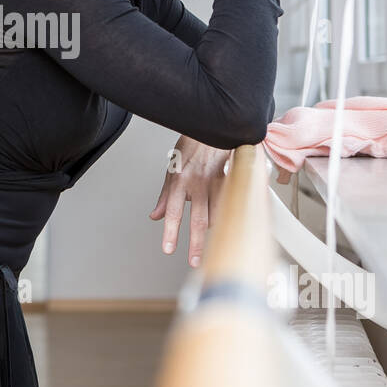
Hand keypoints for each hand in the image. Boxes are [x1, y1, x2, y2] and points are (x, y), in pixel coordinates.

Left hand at [149, 134, 232, 267]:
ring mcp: (215, 181)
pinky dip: (228, 213)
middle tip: (195, 261)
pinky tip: (229, 222)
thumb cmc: (192, 146)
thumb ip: (165, 196)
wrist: (212, 126)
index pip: (173, 212)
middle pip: (198, 219)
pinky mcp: (230, 178)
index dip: (170, 232)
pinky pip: (229, 201)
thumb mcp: (171, 170)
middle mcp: (197, 183)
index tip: (169, 249)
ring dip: (213, 230)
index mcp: (179, 182)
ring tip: (212, 243)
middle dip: (196, 243)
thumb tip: (156, 215)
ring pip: (217, 213)